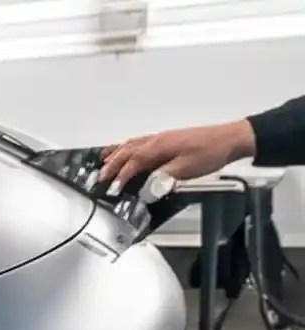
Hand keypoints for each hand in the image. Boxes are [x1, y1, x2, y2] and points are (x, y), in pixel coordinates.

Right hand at [100, 120, 256, 193]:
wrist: (230, 139)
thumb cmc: (210, 152)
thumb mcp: (186, 170)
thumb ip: (163, 179)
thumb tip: (145, 190)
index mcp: (158, 147)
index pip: (132, 163)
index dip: (120, 177)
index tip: (111, 189)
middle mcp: (156, 140)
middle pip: (126, 152)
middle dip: (111, 165)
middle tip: (100, 178)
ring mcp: (161, 138)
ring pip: (131, 145)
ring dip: (116, 154)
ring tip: (104, 162)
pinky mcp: (167, 140)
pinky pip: (140, 142)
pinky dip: (128, 148)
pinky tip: (129, 151)